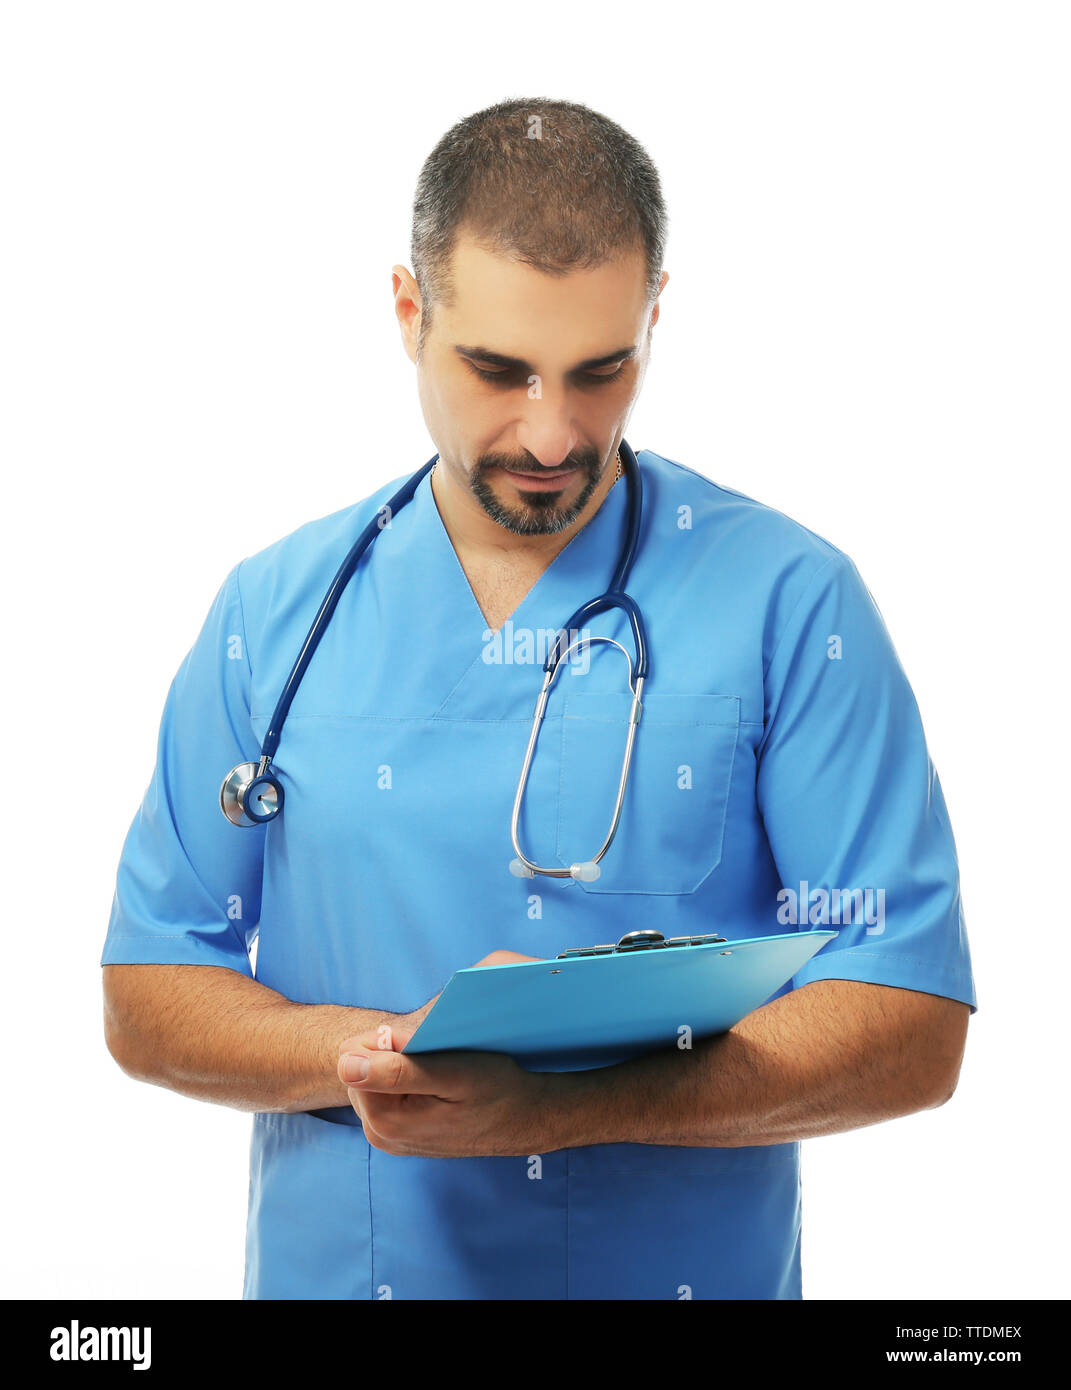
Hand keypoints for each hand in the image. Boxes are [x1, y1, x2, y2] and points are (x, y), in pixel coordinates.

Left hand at [336, 948, 550, 1156]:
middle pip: (360, 1070)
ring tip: (439, 1069)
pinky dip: (407, 1079)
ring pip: (373, 1079)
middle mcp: (379, 1135)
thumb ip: (397, 1069)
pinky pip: (387, 1092)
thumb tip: (343, 1063)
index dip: (383, 1041)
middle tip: (434, 1056)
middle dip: (389, 1054)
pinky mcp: (399, 1133)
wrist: (525, 1119)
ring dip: (399, 1065)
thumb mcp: (452, 1073)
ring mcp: (388, 1137)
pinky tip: (438, 1081)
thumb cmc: (496, 1090)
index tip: (421, 1043)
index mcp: (385, 1121)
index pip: (352, 1060)